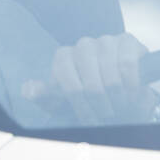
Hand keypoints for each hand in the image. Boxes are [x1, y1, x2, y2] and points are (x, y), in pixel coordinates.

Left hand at [21, 32, 159, 124]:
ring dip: (116, 97)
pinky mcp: (127, 40)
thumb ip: (42, 96)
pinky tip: (130, 93)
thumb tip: (28, 89)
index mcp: (63, 57)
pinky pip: (128, 63)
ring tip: (119, 106)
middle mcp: (83, 45)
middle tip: (106, 115)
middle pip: (91, 83)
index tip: (89, 119)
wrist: (113, 91)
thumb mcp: (59, 100)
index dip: (81, 107)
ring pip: (111, 74)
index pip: (70, 85)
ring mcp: (105, 40)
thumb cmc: (83, 96)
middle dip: (99, 105)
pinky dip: (131, 84)